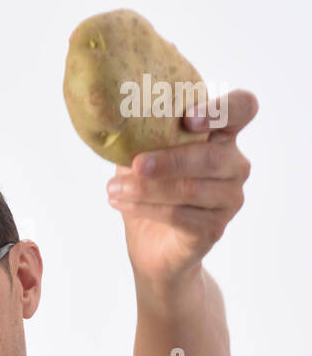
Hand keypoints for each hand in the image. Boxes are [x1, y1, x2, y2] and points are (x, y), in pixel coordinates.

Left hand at [106, 89, 257, 285]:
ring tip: (114, 188)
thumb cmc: (152, 192)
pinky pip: (179, 215)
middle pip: (210, 157)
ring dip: (146, 189)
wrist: (153, 247)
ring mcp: (229, 199)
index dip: (221, 109)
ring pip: (190, 189)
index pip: (242, 108)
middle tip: (135, 163)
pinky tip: (121, 204)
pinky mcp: (214, 229)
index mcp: (223, 136)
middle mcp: (235, 165)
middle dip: (169, 160)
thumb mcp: (144, 155)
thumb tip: (114, 116)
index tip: (188, 119)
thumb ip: (144, 133)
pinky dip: (146, 209)